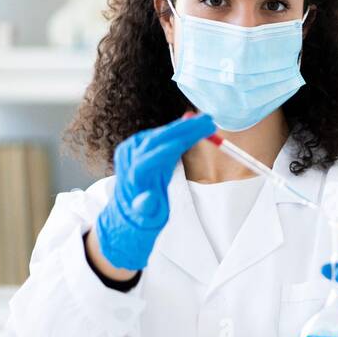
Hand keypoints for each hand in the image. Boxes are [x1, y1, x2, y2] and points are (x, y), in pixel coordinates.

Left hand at [94, 114, 214, 270]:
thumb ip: (146, 205)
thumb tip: (147, 200)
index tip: (203, 132)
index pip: (161, 151)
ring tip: (204, 121)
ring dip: (181, 126)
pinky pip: (157, 135)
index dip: (184, 140)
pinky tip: (190, 125)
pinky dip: (174, 131)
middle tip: (208, 120)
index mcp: (136, 173)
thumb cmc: (144, 214)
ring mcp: (131, 150)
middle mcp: (130, 157)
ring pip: (159, 133)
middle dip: (186, 128)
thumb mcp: (148, 215)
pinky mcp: (135, 147)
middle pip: (160, 137)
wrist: (129, 211)